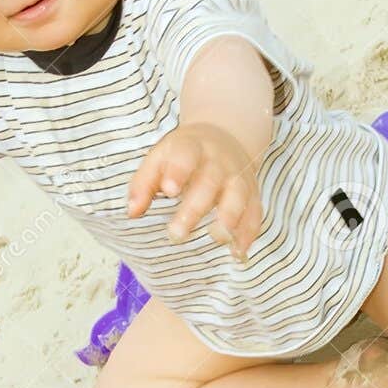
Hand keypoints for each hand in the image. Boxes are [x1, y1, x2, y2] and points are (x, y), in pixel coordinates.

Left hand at [126, 122, 263, 260]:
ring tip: (218, 239)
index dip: (178, 171)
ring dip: (230, 218)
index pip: (185, 155)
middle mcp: (219, 161)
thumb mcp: (159, 158)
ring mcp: (238, 176)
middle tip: (176, 235)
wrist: (224, 136)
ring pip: (238, 195)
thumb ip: (143, 184)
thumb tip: (132, 212)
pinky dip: (249, 232)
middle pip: (210, 182)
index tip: (168, 190)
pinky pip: (255, 212)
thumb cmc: (183, 155)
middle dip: (195, 208)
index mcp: (192, 147)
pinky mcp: (253, 193)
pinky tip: (238, 251)